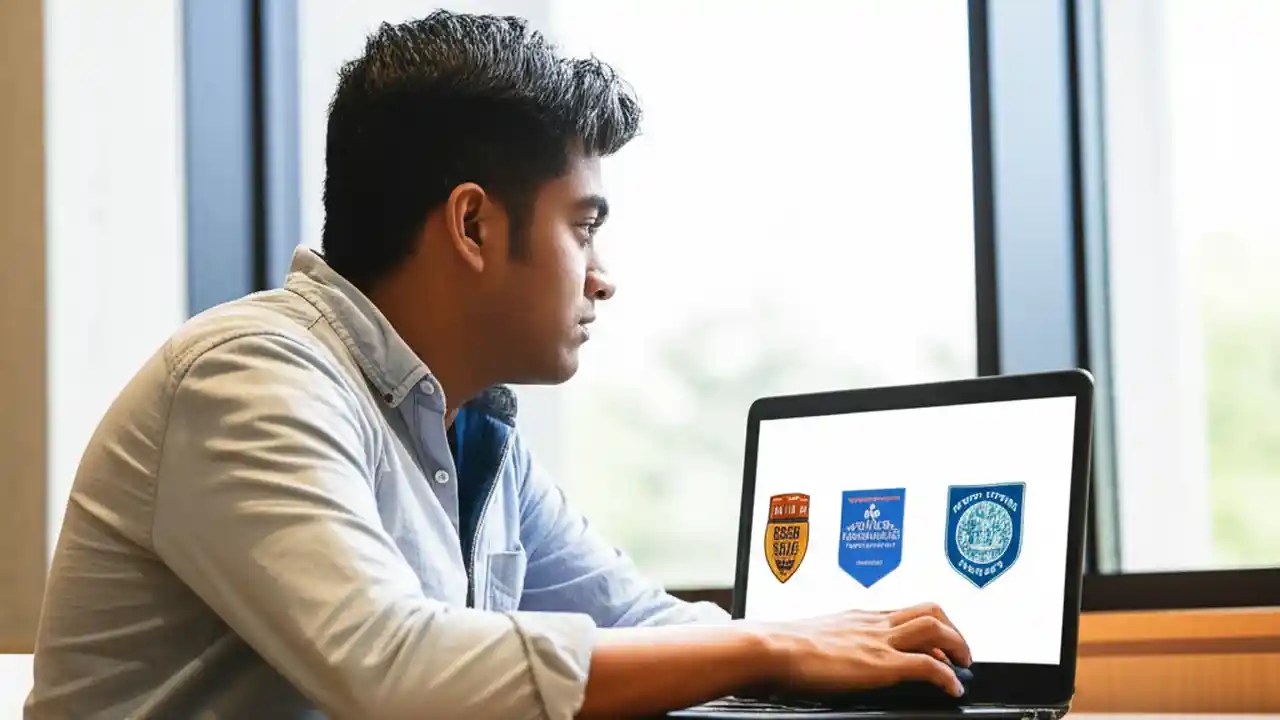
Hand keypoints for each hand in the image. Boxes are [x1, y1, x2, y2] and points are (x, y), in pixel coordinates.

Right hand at [754, 602, 971, 697]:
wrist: (772, 649)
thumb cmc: (782, 647)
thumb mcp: (814, 638)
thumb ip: (831, 644)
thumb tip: (829, 658)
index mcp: (859, 617)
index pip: (906, 612)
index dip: (929, 627)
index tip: (936, 646)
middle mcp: (874, 622)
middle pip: (930, 609)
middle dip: (953, 630)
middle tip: (960, 652)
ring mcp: (879, 641)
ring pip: (935, 627)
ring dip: (958, 645)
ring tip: (963, 666)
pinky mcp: (881, 664)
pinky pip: (929, 666)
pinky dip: (948, 678)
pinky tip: (952, 690)